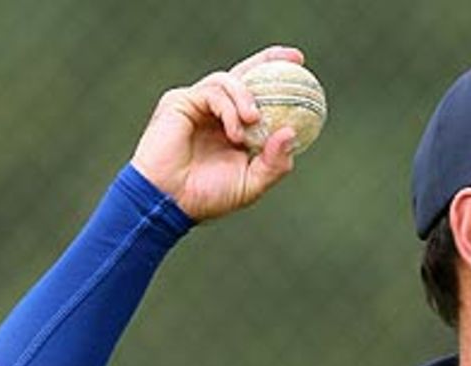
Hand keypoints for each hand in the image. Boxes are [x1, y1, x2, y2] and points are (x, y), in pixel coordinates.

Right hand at [130, 45, 306, 220]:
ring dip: (245, 97)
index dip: (276, 81)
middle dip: (268, 61)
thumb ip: (273, 164)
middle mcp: (217, 113)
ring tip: (253, 120)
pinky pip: (212, 93)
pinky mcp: (181, 102)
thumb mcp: (251, 184)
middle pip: (244, 75)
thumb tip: (290, 134)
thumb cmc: (206, 197)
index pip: (257, 97)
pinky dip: (228, 109)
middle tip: (294, 59)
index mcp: (234, 128)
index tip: (301, 70)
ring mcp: (198, 105)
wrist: (169, 202)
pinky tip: (234, 132)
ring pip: (228, 80)